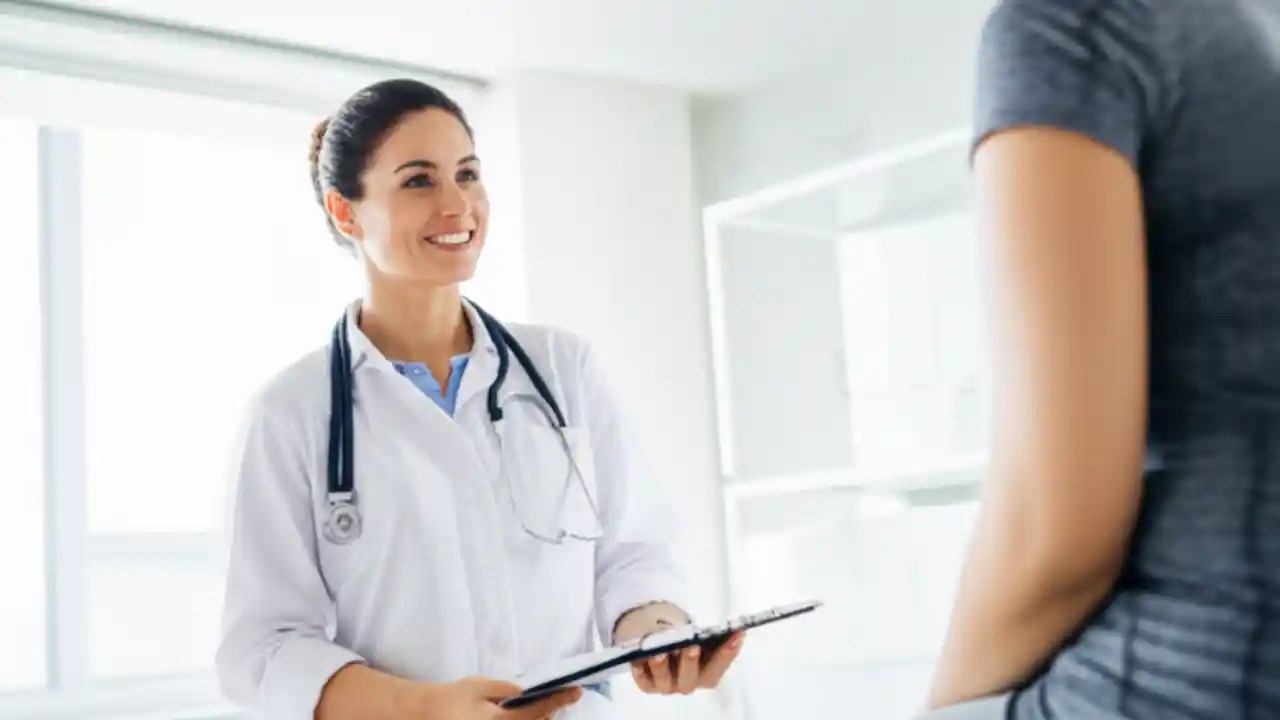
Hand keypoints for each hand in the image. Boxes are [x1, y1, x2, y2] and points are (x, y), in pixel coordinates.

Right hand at [399, 677, 581, 719]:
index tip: (576, 691)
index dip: (559, 700)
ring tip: (551, 706)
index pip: (538, 710)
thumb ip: (503, 689)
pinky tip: (533, 713)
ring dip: (542, 718)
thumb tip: (525, 691)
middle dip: (552, 712)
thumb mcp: (478, 687)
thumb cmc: (452, 698)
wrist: (427, 714)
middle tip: (567, 697)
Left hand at [612, 603, 744, 695]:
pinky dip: (640, 670)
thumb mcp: (699, 637)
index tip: (736, 634)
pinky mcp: (648, 685)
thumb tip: (724, 626)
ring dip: (662, 666)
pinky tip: (638, 658)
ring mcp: (667, 686)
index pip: (719, 666)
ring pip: (665, 679)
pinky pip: (643, 680)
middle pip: (691, 676)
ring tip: (660, 652)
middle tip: (692, 646)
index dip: (728, 652)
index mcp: (707, 674)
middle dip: (691, 661)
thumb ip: (709, 636)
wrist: (662, 647)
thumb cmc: (686, 641)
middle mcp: (689, 683)